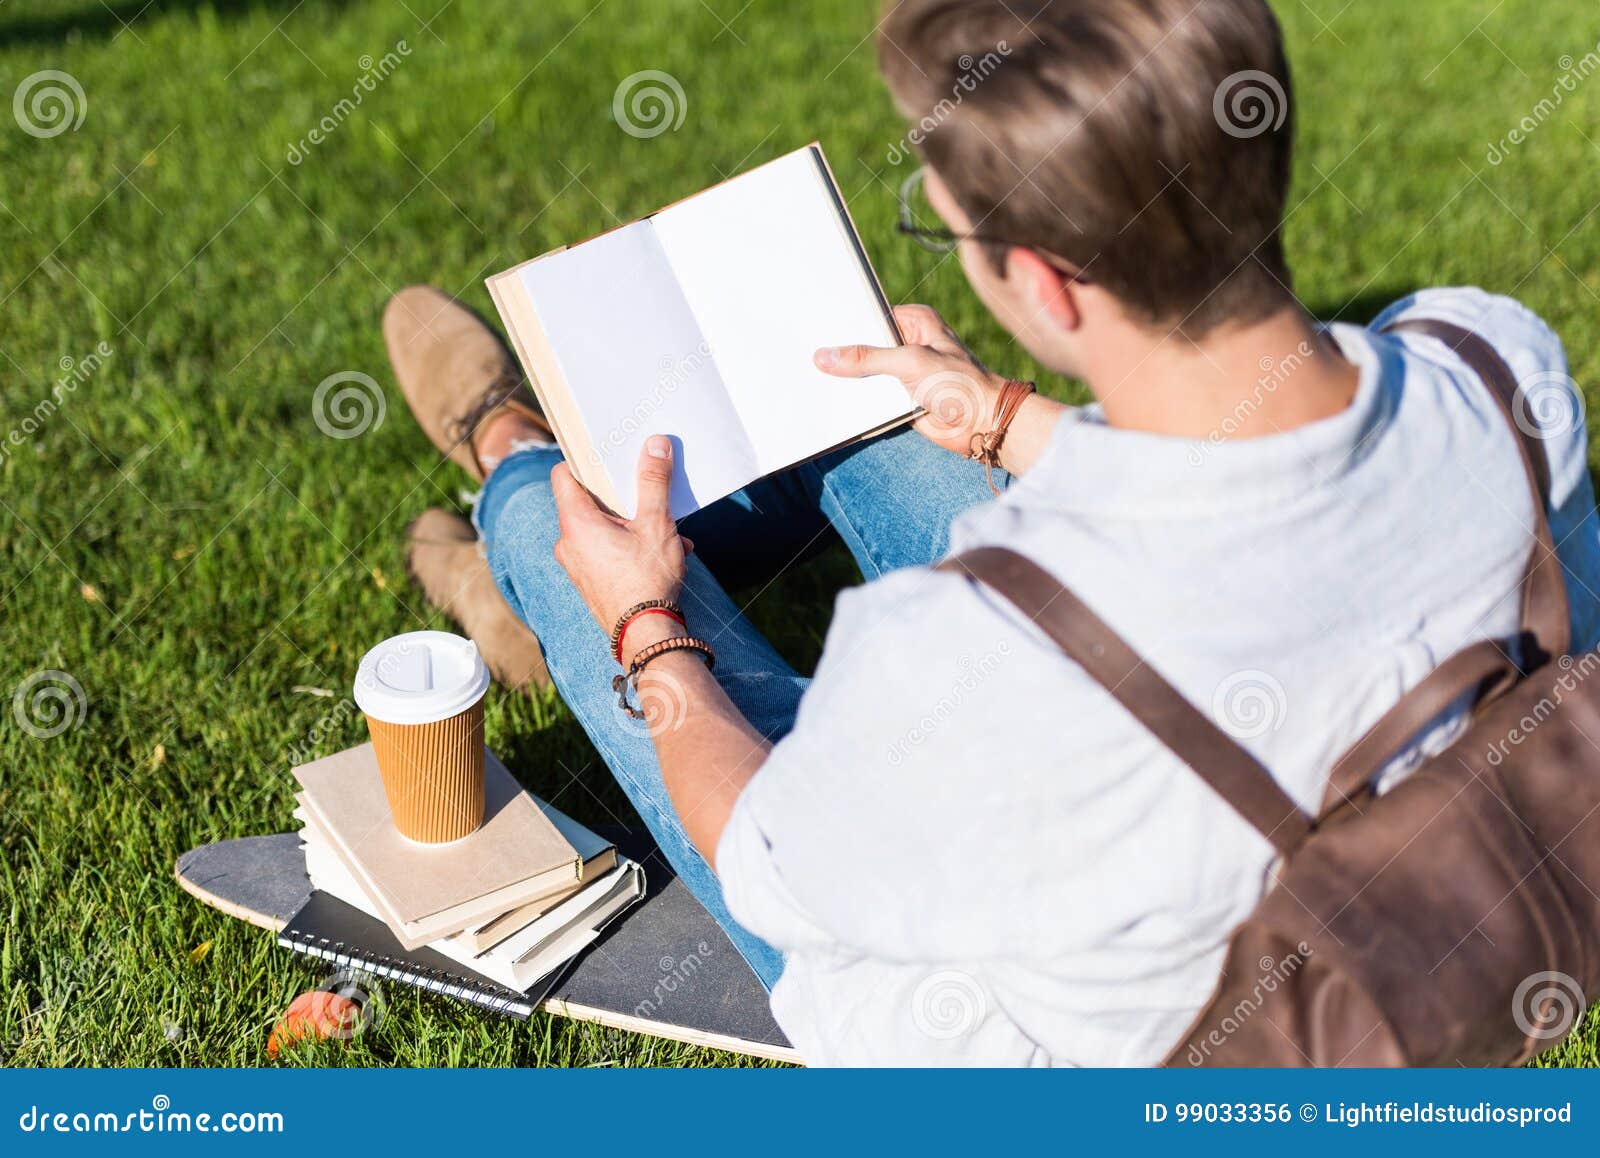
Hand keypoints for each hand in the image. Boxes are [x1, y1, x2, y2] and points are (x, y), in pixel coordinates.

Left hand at [551, 436, 691, 661]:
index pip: (563, 474)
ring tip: (667, 532)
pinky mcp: (589, 582)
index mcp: (576, 522)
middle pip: (587, 502)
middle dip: (622, 497)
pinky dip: (630, 547)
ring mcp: (576, 565)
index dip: (584, 461)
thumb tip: (655, 444)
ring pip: (602, 529)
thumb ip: (653, 481)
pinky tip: (665, 554)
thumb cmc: (647, 579)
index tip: (609, 456)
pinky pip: (606, 552)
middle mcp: (568, 543)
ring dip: (633, 525)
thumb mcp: (656, 524)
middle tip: (648, 493)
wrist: (646, 636)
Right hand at [814, 304, 1006, 457]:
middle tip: (807, 356)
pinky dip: (855, 401)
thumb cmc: (960, 383)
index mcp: (915, 321)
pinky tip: (831, 400)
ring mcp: (902, 373)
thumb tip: (826, 357)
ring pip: (864, 374)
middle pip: (864, 346)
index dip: (844, 325)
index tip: (814, 330)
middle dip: (842, 355)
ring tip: (812, 378)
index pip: (869, 317)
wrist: (982, 425)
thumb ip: (868, 359)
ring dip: (847, 381)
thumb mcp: (911, 362)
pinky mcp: (899, 399)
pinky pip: (869, 398)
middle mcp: (907, 343)